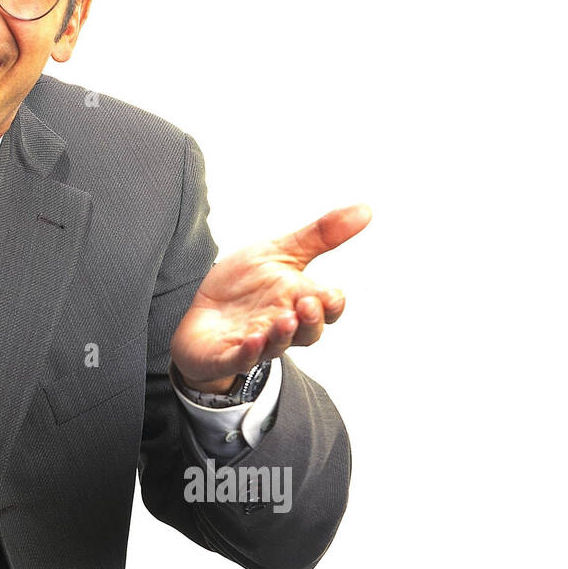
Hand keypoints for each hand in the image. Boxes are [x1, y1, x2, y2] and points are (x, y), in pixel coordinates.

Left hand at [170, 204, 371, 391]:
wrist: (201, 307)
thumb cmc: (244, 284)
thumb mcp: (279, 252)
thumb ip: (320, 236)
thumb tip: (366, 209)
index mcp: (297, 301)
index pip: (326, 309)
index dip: (332, 305)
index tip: (333, 295)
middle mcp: (281, 326)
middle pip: (308, 333)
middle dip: (311, 321)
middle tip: (307, 304)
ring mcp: (255, 343)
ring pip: (276, 347)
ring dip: (282, 335)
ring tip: (285, 320)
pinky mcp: (226, 355)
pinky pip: (240, 359)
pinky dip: (247, 353)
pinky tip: (251, 340)